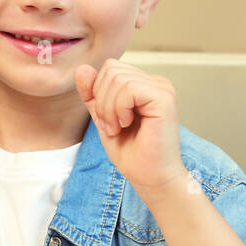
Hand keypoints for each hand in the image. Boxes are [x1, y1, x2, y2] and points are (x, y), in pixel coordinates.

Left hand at [73, 58, 188, 196]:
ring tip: (118, 128)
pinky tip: (127, 124)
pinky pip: (129, 89)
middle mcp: (155, 82)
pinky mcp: (163, 98)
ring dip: (109, 109)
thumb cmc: (132, 153)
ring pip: (118, 78)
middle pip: (111, 70)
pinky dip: (119, 109)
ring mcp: (162, 88)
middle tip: (112, 127)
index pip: (109, 68)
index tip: (107, 121)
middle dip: (102, 101)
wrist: (150, 177)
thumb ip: (93, 94)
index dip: (99, 93)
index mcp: (143, 84)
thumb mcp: (103, 119)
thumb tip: (82, 68)